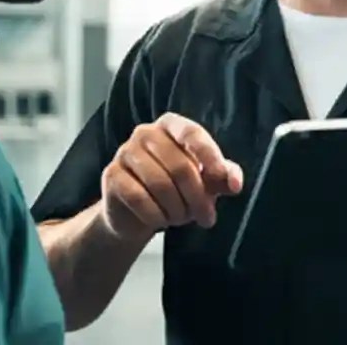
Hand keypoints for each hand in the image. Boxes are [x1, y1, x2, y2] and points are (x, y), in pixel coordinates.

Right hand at [99, 113, 243, 238]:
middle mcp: (145, 132)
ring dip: (177, 209)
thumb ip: (223, 176)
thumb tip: (235, 183)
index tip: (224, 181)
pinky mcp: (111, 175)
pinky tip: (160, 220)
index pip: (193, 134)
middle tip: (207, 217)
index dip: (210, 157)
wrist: (137, 214)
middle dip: (198, 198)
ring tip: (181, 218)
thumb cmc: (176, 190)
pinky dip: (156, 216)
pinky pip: (139, 198)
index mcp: (171, 125)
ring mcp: (125, 152)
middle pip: (180, 166)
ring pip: (160, 185)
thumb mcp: (205, 181)